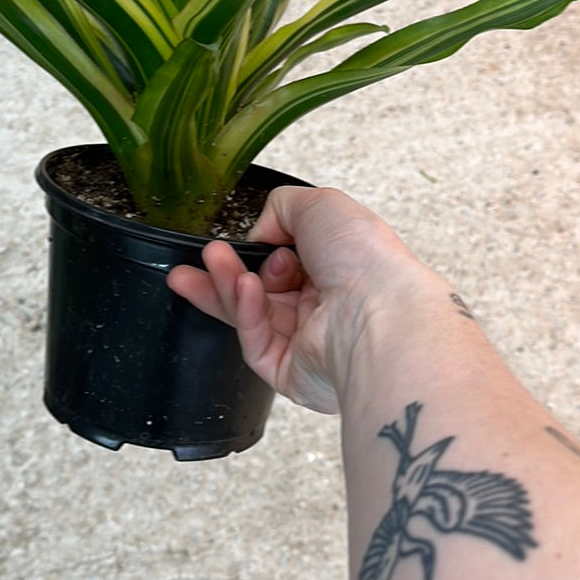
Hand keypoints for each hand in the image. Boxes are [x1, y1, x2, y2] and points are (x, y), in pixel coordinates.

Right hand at [167, 186, 429, 413]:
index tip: (234, 237)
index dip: (254, 249)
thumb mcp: (319, 205)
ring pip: (251, 315)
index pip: (281, 259)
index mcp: (335, 267)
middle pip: (259, 290)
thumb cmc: (365, 258)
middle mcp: (322, 305)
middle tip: (202, 258)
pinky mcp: (291, 373)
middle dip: (224, 273)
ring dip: (226, 288)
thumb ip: (280, 208)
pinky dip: (246, 313)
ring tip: (199, 269)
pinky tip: (243, 287)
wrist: (380, 314)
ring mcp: (306, 341)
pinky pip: (255, 343)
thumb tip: (259, 231)